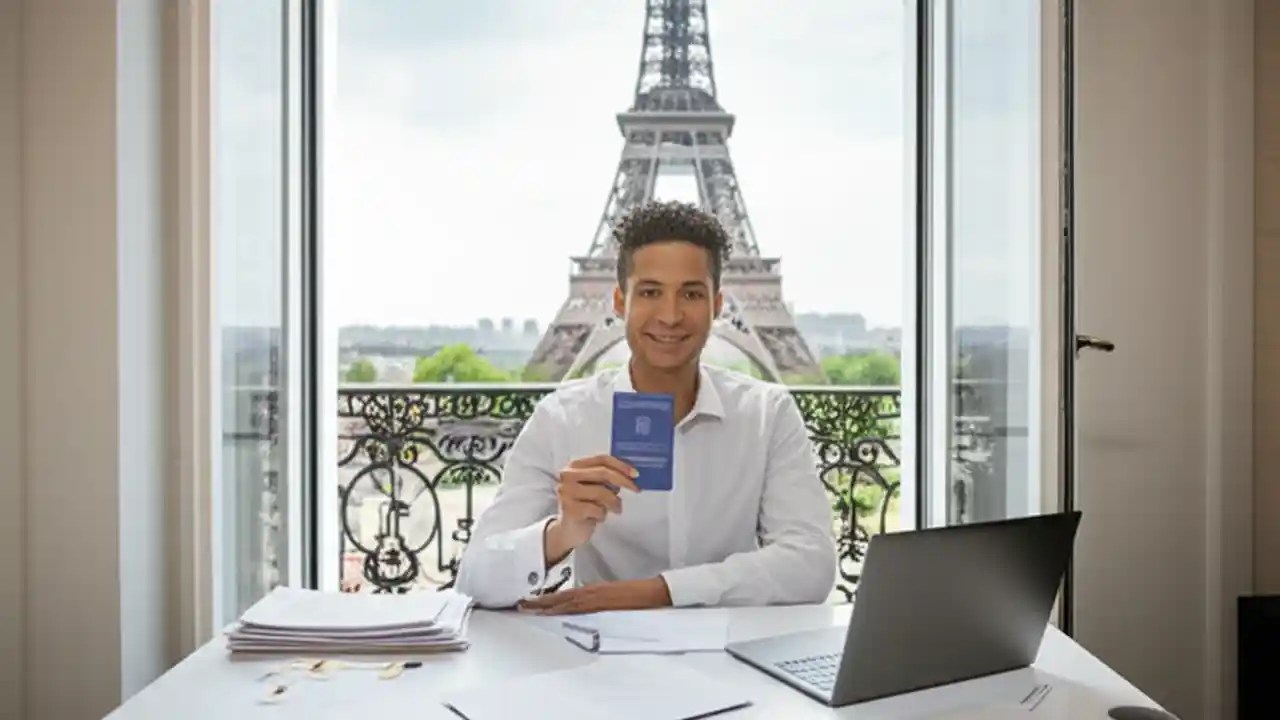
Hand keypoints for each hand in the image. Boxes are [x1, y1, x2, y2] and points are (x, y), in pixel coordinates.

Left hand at [517, 577, 671, 615]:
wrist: (654, 592)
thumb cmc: (636, 596)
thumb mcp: (611, 598)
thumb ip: (596, 602)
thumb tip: (582, 609)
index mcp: (592, 592)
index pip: (563, 596)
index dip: (545, 600)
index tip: (529, 602)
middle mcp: (590, 594)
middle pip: (559, 599)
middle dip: (538, 603)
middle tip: (519, 605)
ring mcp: (595, 599)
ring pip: (565, 602)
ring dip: (545, 606)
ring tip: (527, 608)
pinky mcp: (602, 602)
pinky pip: (578, 607)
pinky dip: (562, 608)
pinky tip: (552, 612)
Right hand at [544, 455, 638, 563]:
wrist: (568, 530)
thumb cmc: (584, 506)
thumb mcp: (595, 488)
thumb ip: (607, 478)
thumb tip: (630, 475)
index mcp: (574, 466)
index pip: (601, 459)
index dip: (620, 465)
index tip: (635, 474)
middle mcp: (567, 476)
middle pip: (603, 472)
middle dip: (623, 481)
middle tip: (636, 489)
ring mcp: (566, 492)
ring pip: (602, 492)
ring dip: (614, 502)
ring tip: (616, 509)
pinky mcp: (570, 509)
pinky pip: (597, 509)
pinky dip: (603, 515)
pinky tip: (598, 518)